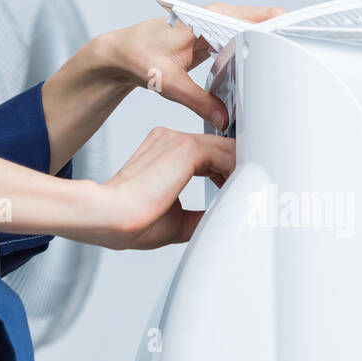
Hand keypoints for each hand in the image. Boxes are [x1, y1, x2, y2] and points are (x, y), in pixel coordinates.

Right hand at [88, 126, 236, 249]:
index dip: (226, 173)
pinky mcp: (186, 147)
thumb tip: (217, 222)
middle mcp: (169, 139)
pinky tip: (242, 191)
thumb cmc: (132, 220)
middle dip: (238, 171)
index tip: (234, 193)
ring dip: (241, 171)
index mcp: (161, 150)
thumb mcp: (177, 220)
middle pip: (220, 147)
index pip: (206, 154)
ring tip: (249, 195)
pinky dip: (238, 173)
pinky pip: (226, 154)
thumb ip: (198, 213)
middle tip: (251, 196)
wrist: (110, 217)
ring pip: (226, 148)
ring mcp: (176, 139)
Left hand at [105, 2, 284, 128]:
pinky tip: (263, 73)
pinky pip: (244, 42)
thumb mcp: (168, 82)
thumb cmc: (139, 56)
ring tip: (286, 71)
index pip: (256, 19)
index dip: (280, 31)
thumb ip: (199, 101)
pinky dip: (256, 54)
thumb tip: (225, 118)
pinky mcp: (215, 39)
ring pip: (255, 32)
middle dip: (281, 39)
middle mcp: (216, 17)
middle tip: (300, 64)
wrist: (122, 52)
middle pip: (263, 22)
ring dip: (270, 47)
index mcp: (208, 18)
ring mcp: (217, 26)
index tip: (298, 47)